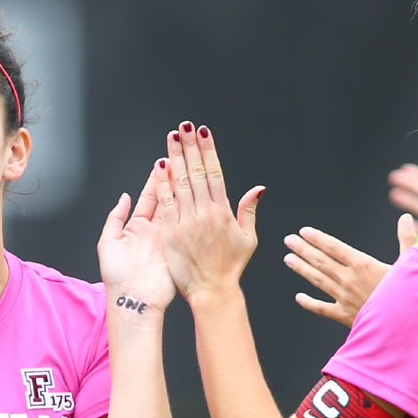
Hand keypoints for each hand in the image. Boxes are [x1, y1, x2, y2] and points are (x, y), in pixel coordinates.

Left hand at [97, 161, 174, 315]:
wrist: (133, 299)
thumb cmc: (117, 276)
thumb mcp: (108, 242)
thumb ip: (115, 219)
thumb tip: (123, 197)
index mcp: (136, 228)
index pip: (148, 199)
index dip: (154, 182)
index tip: (162, 164)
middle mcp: (153, 231)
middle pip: (165, 200)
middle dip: (172, 181)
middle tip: (180, 162)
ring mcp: (167, 238)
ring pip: (176, 210)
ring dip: (182, 191)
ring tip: (188, 172)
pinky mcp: (177, 247)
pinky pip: (183, 226)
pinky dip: (188, 211)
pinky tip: (194, 195)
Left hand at [155, 122, 264, 308]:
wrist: (213, 291)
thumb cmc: (230, 267)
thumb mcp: (248, 238)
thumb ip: (249, 211)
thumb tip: (258, 189)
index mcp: (223, 211)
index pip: (215, 173)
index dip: (209, 151)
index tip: (204, 133)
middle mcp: (205, 213)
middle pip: (197, 172)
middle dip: (190, 147)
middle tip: (185, 126)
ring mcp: (188, 222)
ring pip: (181, 183)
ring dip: (176, 158)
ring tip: (172, 137)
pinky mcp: (172, 234)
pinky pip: (167, 204)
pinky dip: (163, 184)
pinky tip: (160, 166)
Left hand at [283, 217, 415, 327]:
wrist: (405, 326)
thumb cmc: (411, 293)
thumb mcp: (411, 264)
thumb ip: (406, 239)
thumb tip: (405, 217)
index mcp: (363, 264)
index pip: (334, 247)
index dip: (317, 238)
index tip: (303, 231)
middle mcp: (349, 279)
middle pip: (320, 261)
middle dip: (303, 249)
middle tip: (288, 240)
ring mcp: (344, 298)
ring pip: (317, 280)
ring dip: (302, 268)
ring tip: (288, 259)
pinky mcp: (344, 316)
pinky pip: (322, 308)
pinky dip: (309, 303)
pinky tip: (298, 297)